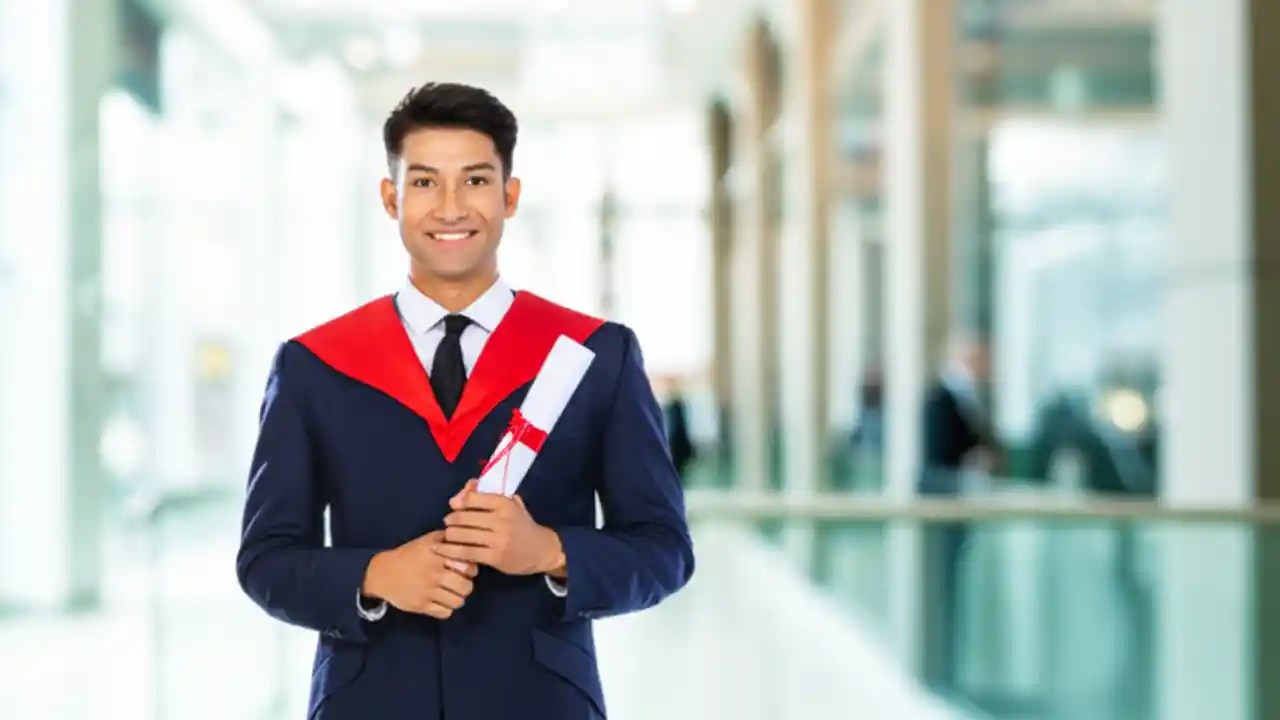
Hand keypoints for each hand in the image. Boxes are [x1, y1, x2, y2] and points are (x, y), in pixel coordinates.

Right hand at [361, 530, 477, 619]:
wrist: (382, 573)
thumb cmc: (409, 555)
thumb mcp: (427, 541)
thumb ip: (447, 540)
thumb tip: (468, 544)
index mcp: (437, 556)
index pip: (468, 567)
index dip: (471, 569)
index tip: (465, 569)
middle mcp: (433, 574)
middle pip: (465, 587)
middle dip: (466, 586)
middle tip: (461, 583)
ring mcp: (427, 592)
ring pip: (457, 602)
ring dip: (458, 598)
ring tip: (452, 593)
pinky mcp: (421, 606)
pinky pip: (445, 613)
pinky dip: (447, 609)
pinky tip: (442, 602)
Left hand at [436, 479, 565, 576]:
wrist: (542, 550)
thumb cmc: (522, 524)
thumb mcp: (509, 505)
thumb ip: (483, 497)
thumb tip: (456, 498)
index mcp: (504, 503)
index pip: (471, 498)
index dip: (459, 502)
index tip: (456, 507)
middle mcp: (501, 520)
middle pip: (463, 517)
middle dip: (451, 520)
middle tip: (448, 523)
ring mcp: (498, 540)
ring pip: (462, 535)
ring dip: (450, 535)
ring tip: (447, 536)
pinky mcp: (494, 557)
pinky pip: (466, 552)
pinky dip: (451, 551)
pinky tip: (444, 550)